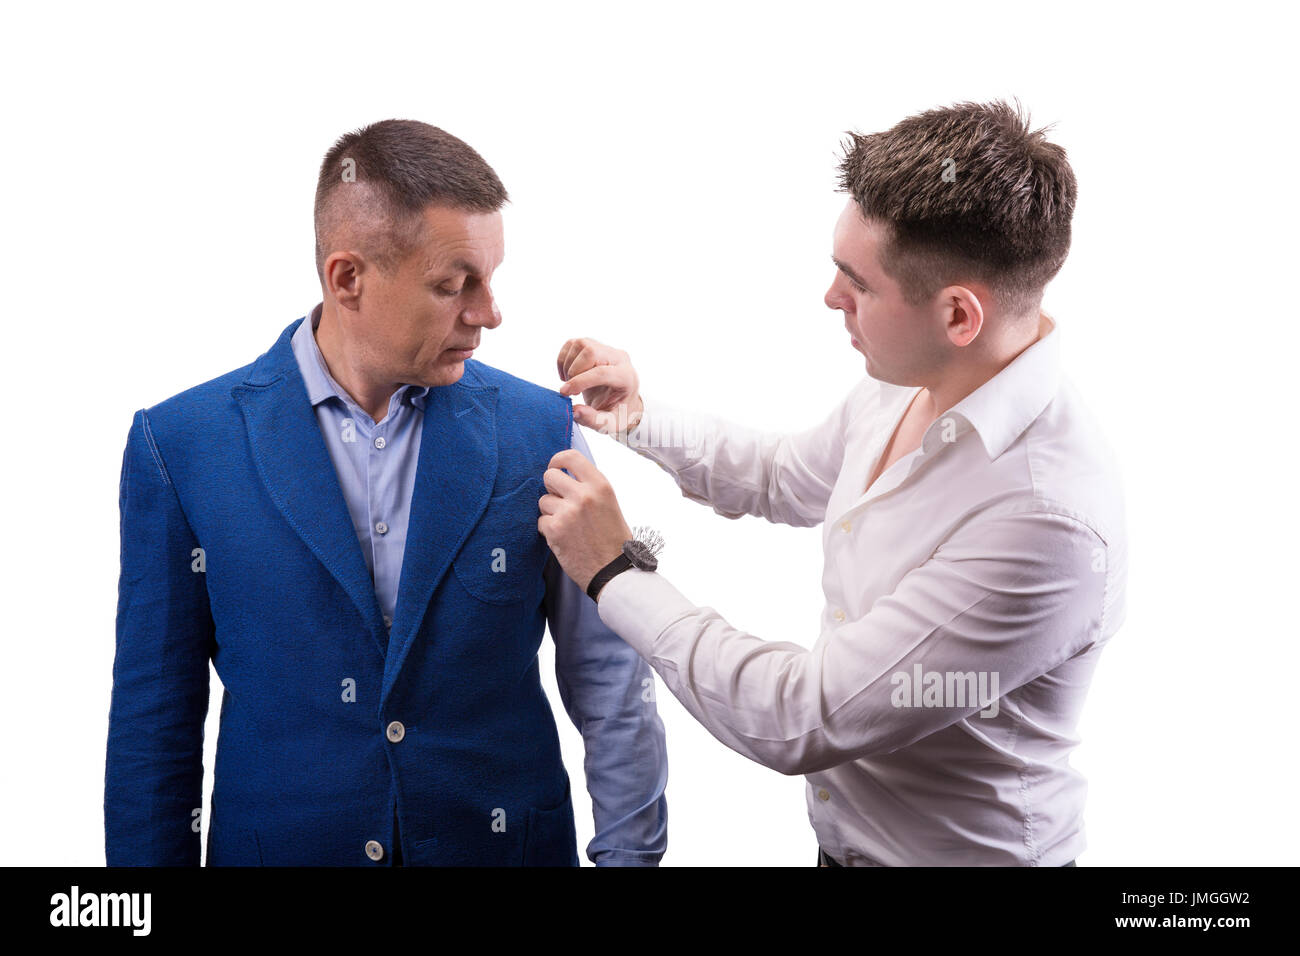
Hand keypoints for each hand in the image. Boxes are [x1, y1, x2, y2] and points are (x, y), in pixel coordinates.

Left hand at [538, 448, 632, 594]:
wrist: (613, 571)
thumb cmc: (613, 540)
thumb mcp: (609, 504)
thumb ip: (590, 488)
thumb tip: (566, 474)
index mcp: (600, 485)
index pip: (571, 457)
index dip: (557, 460)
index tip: (555, 467)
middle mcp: (584, 495)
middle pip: (549, 476)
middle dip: (551, 488)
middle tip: (560, 502)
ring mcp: (568, 511)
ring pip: (543, 500)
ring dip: (550, 512)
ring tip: (568, 526)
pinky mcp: (555, 529)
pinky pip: (541, 521)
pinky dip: (548, 530)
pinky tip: (564, 539)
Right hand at [555, 337, 644, 436]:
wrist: (621, 401)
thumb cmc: (617, 412)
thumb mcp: (610, 424)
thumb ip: (593, 420)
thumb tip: (574, 411)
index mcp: (626, 376)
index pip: (602, 372)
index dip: (580, 381)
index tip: (565, 393)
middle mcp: (618, 358)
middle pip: (591, 352)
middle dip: (574, 371)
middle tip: (571, 390)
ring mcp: (606, 349)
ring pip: (581, 344)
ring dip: (568, 364)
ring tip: (570, 383)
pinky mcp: (593, 345)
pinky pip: (573, 344)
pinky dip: (563, 359)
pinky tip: (567, 375)